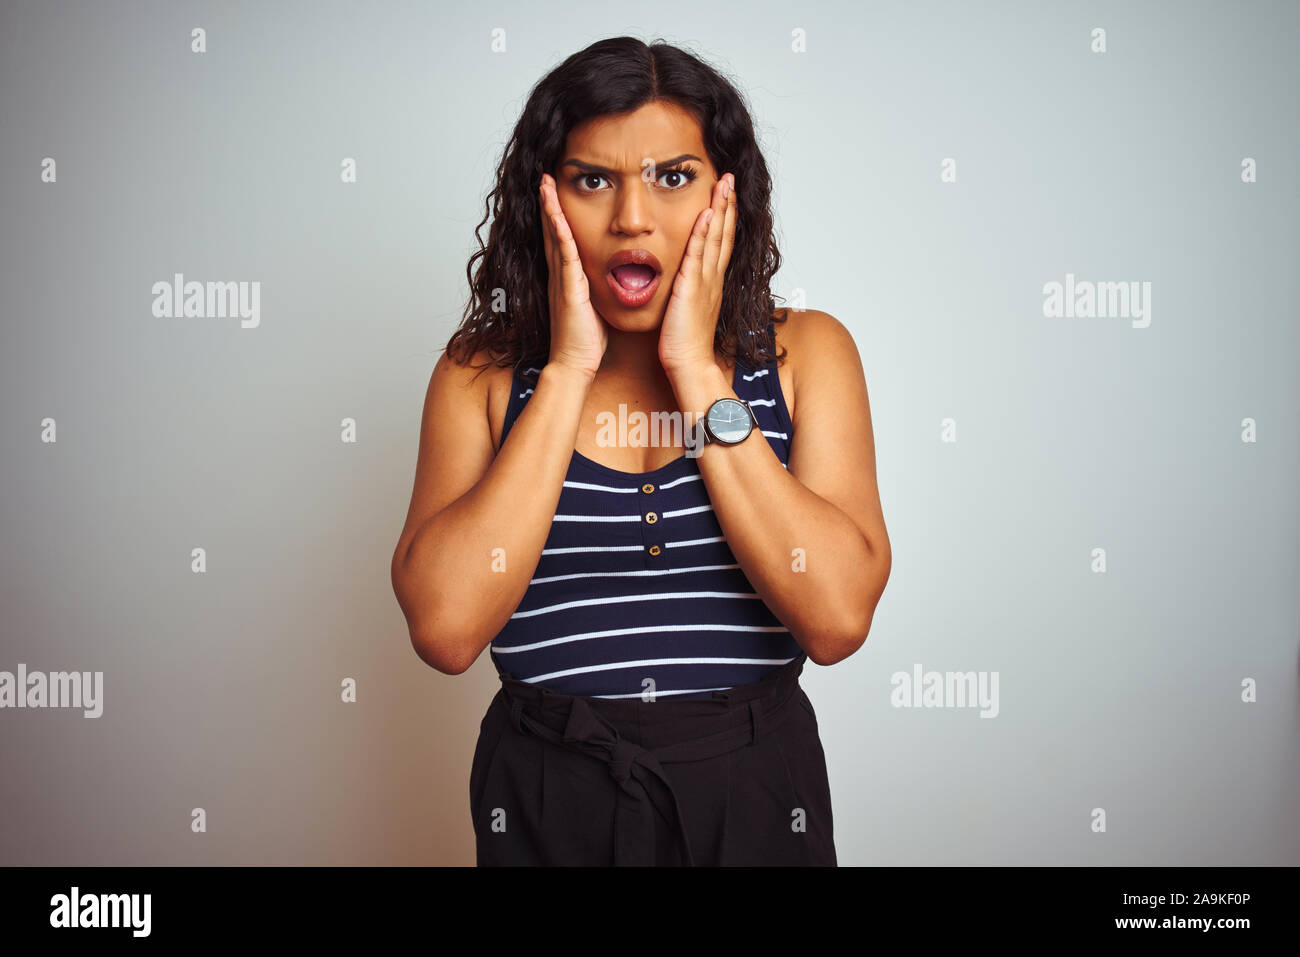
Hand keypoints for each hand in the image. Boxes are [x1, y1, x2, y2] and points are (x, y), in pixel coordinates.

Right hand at [539, 173, 607, 377]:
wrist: (575, 364)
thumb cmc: (586, 341)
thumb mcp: (595, 307)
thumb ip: (598, 292)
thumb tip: (614, 283)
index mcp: (569, 278)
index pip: (563, 239)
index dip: (558, 216)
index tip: (557, 193)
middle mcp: (561, 275)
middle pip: (553, 230)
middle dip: (548, 203)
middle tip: (545, 177)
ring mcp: (562, 279)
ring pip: (555, 235)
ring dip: (549, 207)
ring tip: (544, 182)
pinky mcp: (568, 286)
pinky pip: (563, 252)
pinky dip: (558, 229)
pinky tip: (555, 212)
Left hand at [658, 172, 736, 378]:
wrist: (689, 363)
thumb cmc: (685, 342)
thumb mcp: (689, 309)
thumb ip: (689, 290)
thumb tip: (684, 281)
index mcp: (711, 282)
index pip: (721, 242)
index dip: (726, 217)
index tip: (727, 195)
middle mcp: (712, 278)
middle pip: (724, 233)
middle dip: (728, 204)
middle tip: (730, 178)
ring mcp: (704, 281)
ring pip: (715, 238)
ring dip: (720, 209)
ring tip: (724, 183)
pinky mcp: (691, 287)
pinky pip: (698, 254)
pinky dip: (703, 232)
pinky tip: (706, 212)